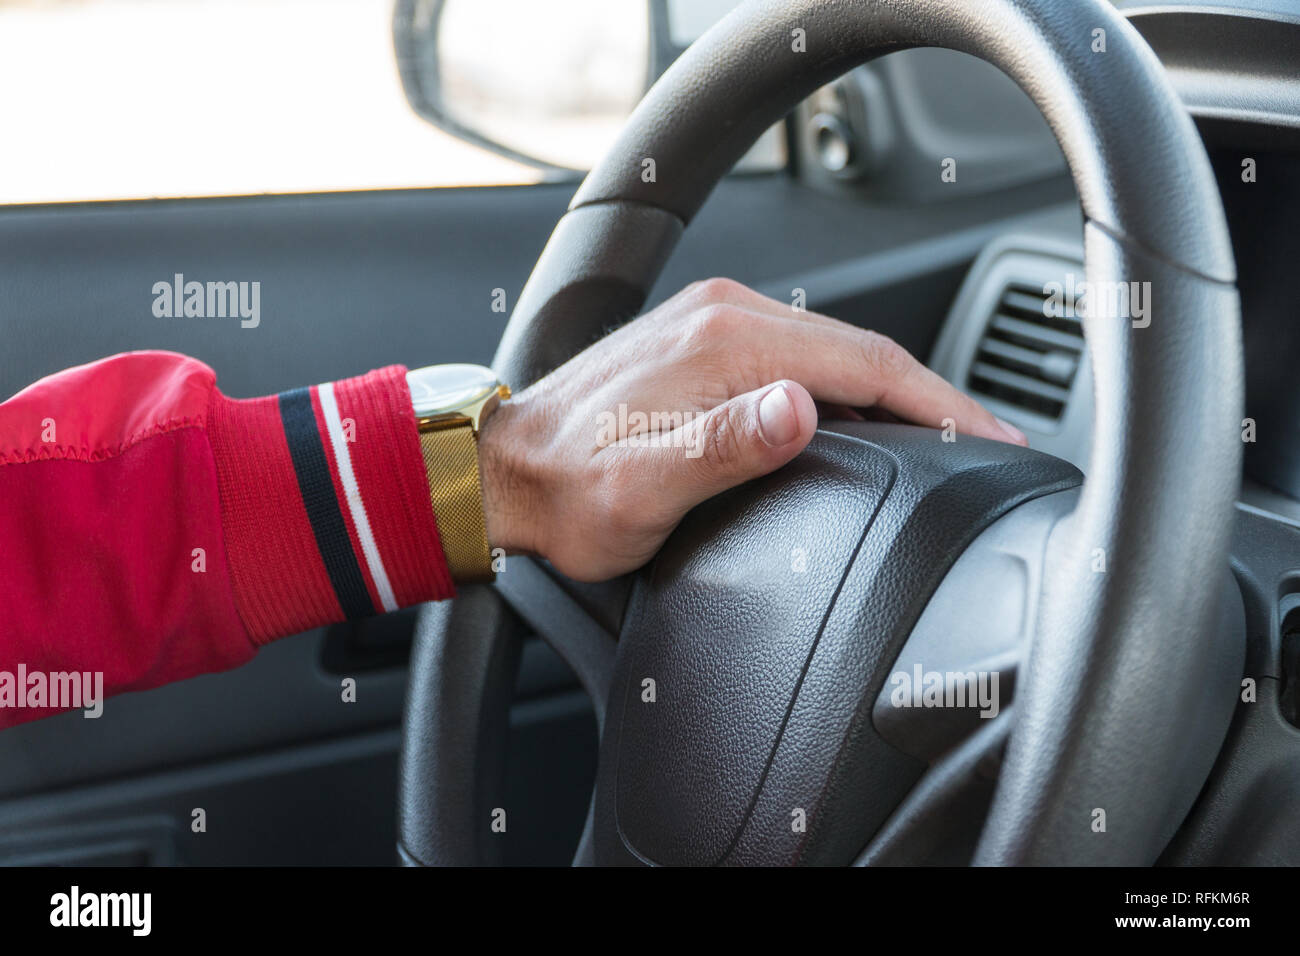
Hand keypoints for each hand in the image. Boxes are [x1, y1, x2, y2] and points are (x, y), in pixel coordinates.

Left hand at [478, 278, 1025, 581]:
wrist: (503, 474)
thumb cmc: (566, 492)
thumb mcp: (643, 488)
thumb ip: (724, 448)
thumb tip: (800, 411)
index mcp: (724, 343)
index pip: (865, 362)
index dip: (939, 402)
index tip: (990, 437)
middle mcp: (723, 318)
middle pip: (860, 348)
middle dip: (931, 394)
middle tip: (987, 441)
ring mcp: (712, 325)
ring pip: (834, 349)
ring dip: (892, 387)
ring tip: (943, 431)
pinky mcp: (702, 342)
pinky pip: (801, 353)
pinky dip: (847, 382)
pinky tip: (864, 412)